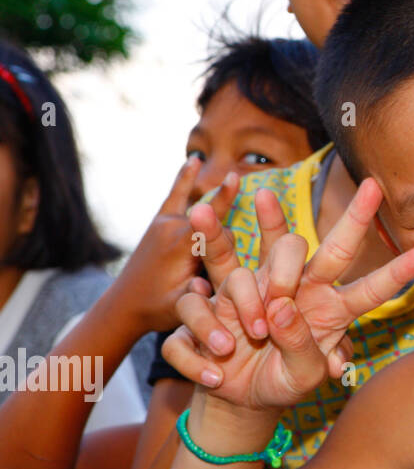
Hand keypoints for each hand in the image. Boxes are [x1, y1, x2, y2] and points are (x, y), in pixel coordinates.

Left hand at [112, 157, 239, 332]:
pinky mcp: (159, 222)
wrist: (122, 305)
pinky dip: (184, 177)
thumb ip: (199, 294)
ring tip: (234, 176)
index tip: (236, 180)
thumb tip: (210, 284)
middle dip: (227, 236)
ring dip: (217, 197)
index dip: (225, 204)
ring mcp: (164, 221)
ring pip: (201, 207)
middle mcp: (172, 227)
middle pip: (215, 222)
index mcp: (181, 246)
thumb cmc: (156, 309)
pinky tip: (193, 160)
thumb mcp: (181, 307)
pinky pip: (176, 194)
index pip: (214, 225)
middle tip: (223, 249)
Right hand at [166, 178, 413, 409]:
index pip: (367, 288)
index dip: (394, 273)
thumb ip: (303, 347)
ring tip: (242, 342)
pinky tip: (216, 366)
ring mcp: (253, 287)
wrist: (240, 398)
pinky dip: (203, 337)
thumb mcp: (302, 378)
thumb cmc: (282, 383)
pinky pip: (196, 303)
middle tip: (335, 230)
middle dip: (337, 220)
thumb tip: (282, 309)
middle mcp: (295, 287)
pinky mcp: (211, 298)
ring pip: (243, 269)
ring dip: (243, 306)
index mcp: (329, 309)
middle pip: (304, 245)